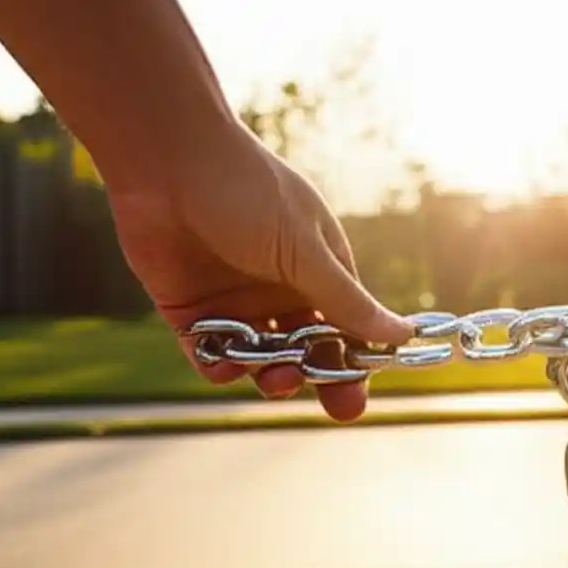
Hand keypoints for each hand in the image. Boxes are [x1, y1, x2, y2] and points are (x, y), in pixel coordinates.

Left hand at [106, 120, 413, 420]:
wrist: (165, 160)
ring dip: (274, 375)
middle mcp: (279, 289)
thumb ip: (348, 301)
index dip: (356, 362)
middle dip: (324, 380)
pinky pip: (211, 354)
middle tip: (339, 408)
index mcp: (318, 268)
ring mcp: (235, 301)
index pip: (347, 327)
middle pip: (308, 351)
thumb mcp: (306, 251)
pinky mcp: (189, 310)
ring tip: (278, 377)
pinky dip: (220, 366)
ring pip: (261, 359)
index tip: (361, 393)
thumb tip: (402, 336)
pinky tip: (225, 363)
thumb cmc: (247, 191)